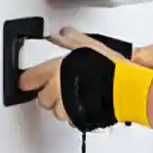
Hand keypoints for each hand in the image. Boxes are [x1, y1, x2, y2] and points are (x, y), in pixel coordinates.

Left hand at [18, 27, 152, 129]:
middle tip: (54, 88)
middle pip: (42, 99)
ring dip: (61, 106)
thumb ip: (72, 39)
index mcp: (56, 70)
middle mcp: (58, 90)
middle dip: (47, 94)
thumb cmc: (110, 67)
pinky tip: (82, 106)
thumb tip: (63, 33)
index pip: (30, 78)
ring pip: (57, 112)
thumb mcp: (89, 45)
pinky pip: (72, 119)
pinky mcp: (80, 119)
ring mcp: (68, 107)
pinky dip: (75, 114)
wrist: (126, 88)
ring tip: (70, 98)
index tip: (26, 81)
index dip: (28, 80)